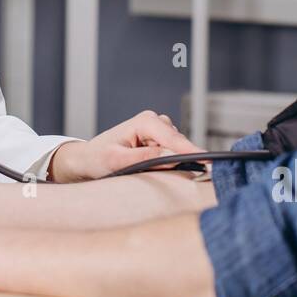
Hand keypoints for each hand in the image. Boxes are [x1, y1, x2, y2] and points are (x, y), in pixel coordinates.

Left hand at [48, 110, 201, 181]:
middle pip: (178, 144)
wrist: (88, 159)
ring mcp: (158, 130)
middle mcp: (154, 121)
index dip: (191, 151)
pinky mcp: (159, 140)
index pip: (174, 138)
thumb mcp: (117, 161)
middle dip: (178, 160)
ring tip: (144, 170)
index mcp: (145, 121)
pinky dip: (167, 163)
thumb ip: (145, 158)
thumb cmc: (98, 158)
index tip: (209, 161)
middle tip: (168, 176)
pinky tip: (151, 168)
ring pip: (177, 149)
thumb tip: (170, 158)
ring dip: (169, 163)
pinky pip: (172, 153)